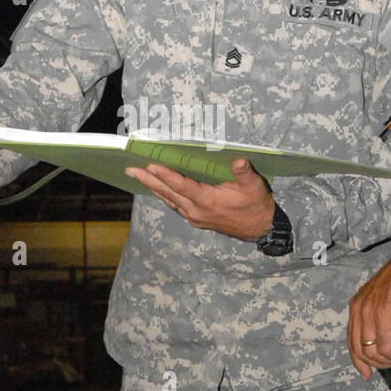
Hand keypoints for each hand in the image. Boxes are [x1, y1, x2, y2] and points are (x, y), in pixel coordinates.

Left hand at [124, 157, 274, 239]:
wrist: (260, 228)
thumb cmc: (256, 205)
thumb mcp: (254, 187)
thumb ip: (244, 173)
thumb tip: (239, 161)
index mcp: (208, 201)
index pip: (182, 186)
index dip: (166, 176)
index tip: (150, 166)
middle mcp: (197, 211)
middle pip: (168, 193)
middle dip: (148, 180)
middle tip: (130, 170)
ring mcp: (194, 217)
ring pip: (169, 199)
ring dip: (152, 187)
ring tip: (137, 174)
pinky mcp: (196, 219)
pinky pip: (175, 205)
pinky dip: (164, 194)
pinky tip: (156, 187)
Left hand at [347, 258, 390, 378]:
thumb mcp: (388, 305)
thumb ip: (387, 325)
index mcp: (356, 307)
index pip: (351, 341)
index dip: (359, 361)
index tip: (367, 374)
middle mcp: (358, 312)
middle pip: (359, 350)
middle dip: (377, 364)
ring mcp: (369, 316)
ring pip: (372, 353)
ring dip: (390, 361)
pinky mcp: (383, 320)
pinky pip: (386, 349)